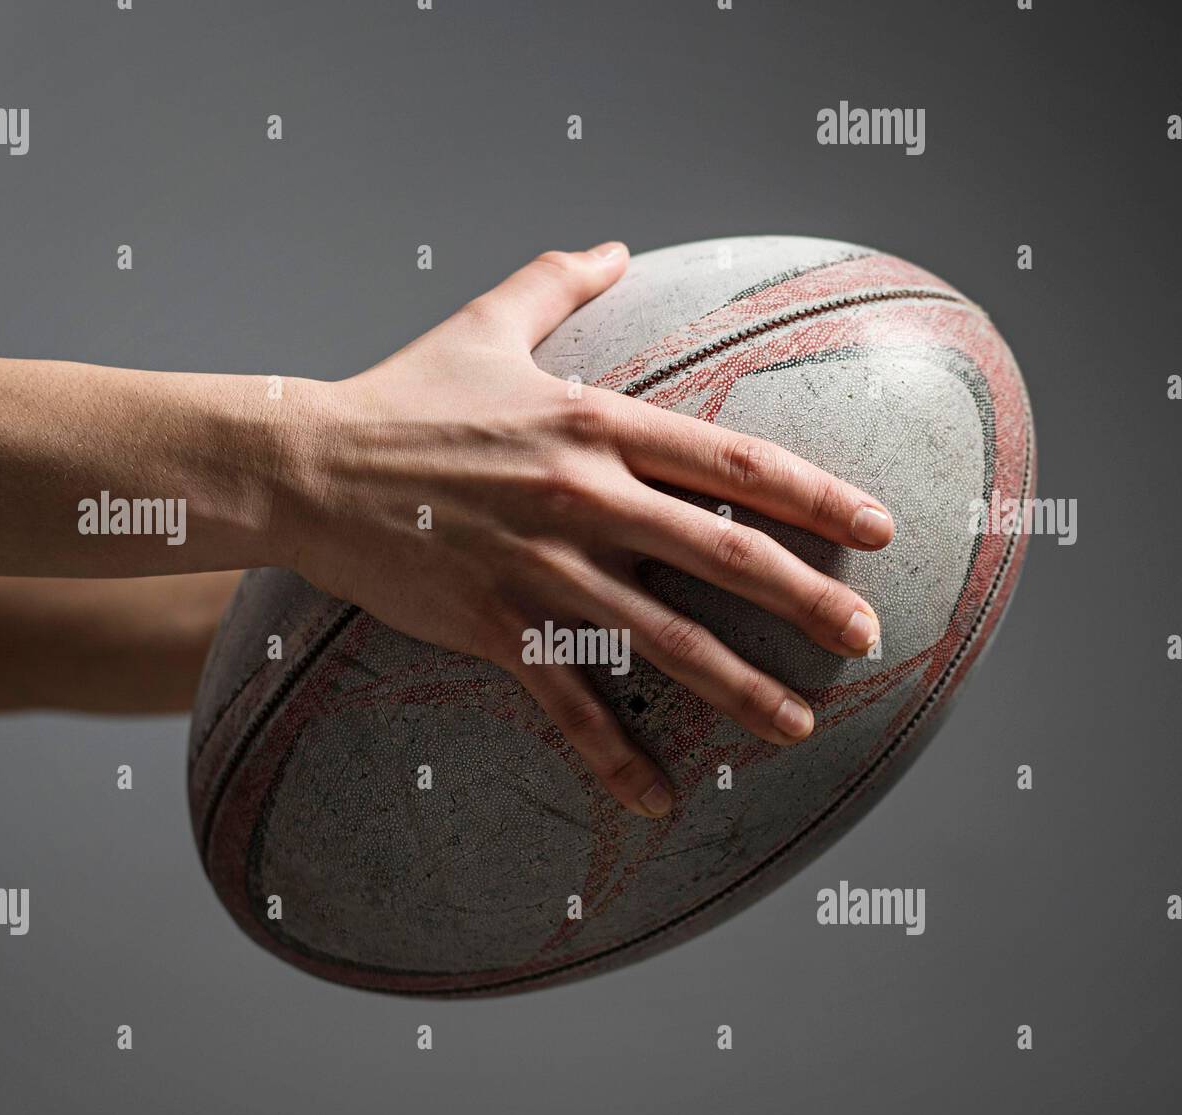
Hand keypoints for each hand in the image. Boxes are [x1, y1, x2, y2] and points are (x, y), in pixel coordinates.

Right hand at [277, 243, 893, 818]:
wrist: (304, 465)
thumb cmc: (399, 395)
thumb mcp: (485, 323)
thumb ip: (558, 280)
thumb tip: (614, 246)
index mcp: (593, 422)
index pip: (732, 459)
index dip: (816, 494)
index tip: (878, 528)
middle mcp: (583, 496)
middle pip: (723, 551)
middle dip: (807, 598)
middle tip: (867, 636)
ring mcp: (541, 567)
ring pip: (665, 639)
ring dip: (741, 689)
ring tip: (802, 725)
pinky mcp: (495, 627)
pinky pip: (569, 707)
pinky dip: (616, 759)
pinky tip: (661, 802)